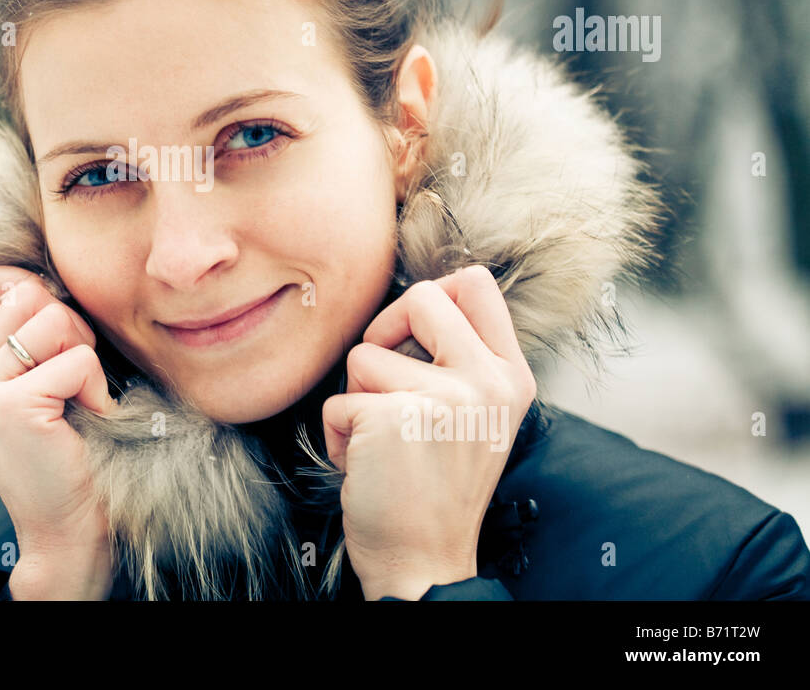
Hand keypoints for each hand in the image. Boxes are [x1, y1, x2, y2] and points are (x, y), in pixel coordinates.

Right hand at [0, 263, 116, 598]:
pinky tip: (89, 416)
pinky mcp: (9, 406)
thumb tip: (49, 278)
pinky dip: (96, 384)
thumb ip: (29, 338)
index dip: (22, 284)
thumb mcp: (39, 387)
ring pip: (51, 316)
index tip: (52, 330)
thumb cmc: (68, 453)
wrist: (65, 530)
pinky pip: (76, 358)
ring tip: (81, 394)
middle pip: (23, 290)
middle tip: (77, 374)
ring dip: (84, 351)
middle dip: (68, 322)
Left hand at [321, 265, 536, 599]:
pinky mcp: (391, 418)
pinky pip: (336, 402)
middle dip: (385, 330)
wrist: (424, 562)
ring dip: (357, 398)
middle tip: (382, 379)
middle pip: (421, 297)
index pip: (478, 284)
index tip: (415, 329)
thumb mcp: (478, 416)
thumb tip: (422, 298)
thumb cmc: (437, 488)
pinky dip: (337, 435)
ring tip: (381, 442)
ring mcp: (443, 399)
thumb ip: (463, 359)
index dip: (434, 293)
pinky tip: (364, 467)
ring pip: (364, 355)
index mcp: (510, 377)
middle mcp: (487, 382)